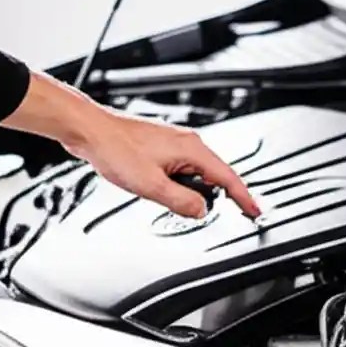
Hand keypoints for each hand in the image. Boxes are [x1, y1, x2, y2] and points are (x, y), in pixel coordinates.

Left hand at [1, 71, 259, 218]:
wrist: (90, 130)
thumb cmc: (115, 149)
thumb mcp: (151, 185)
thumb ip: (181, 201)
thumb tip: (201, 211)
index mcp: (192, 149)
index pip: (228, 178)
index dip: (244, 198)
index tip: (255, 211)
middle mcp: (188, 143)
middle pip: (215, 176)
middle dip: (216, 197)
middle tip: (212, 216)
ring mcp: (175, 143)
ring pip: (196, 173)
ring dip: (193, 191)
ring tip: (173, 202)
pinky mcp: (162, 147)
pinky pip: (182, 169)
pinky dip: (181, 183)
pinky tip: (164, 190)